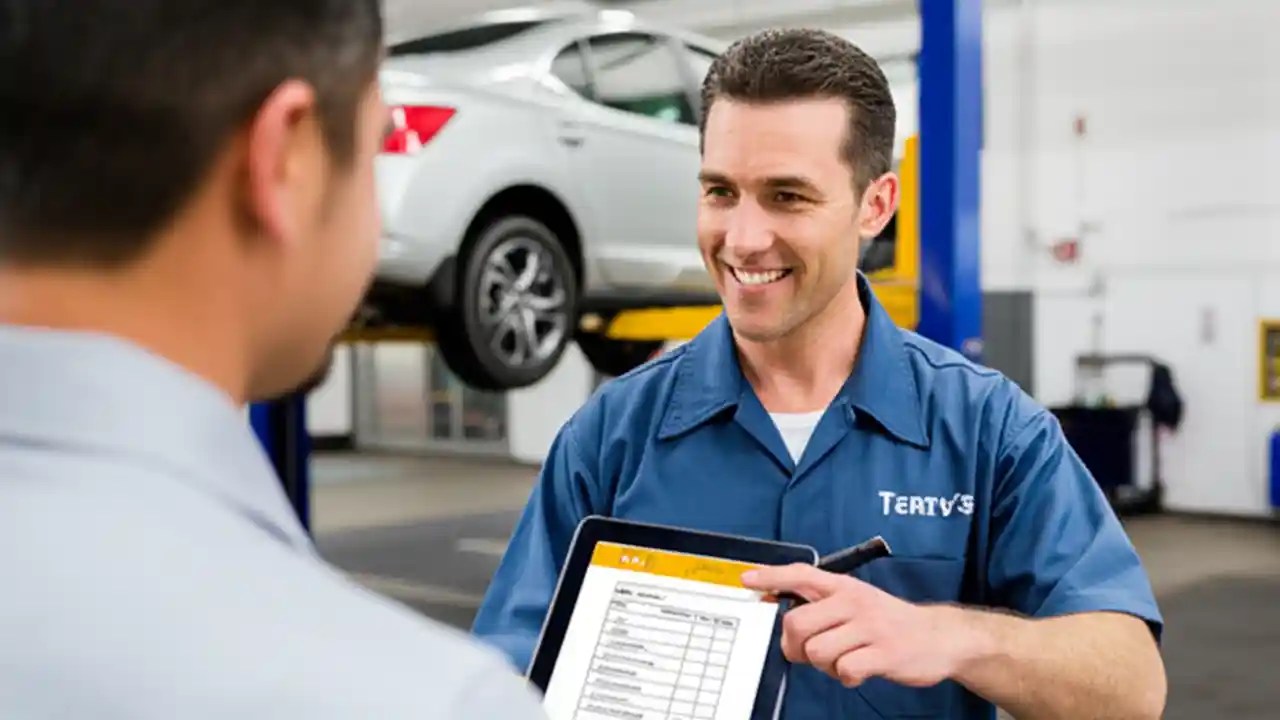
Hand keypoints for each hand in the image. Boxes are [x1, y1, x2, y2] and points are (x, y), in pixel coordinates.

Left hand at [741, 564, 973, 688]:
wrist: (940, 637)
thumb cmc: (889, 623)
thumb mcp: (857, 602)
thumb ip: (822, 606)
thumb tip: (781, 614)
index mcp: (845, 588)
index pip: (801, 574)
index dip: (771, 576)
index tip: (747, 580)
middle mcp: (854, 602)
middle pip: (797, 623)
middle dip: (794, 645)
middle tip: (809, 652)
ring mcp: (869, 627)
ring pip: (816, 651)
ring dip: (824, 665)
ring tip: (844, 659)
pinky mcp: (883, 653)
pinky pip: (845, 671)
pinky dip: (847, 678)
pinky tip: (860, 670)